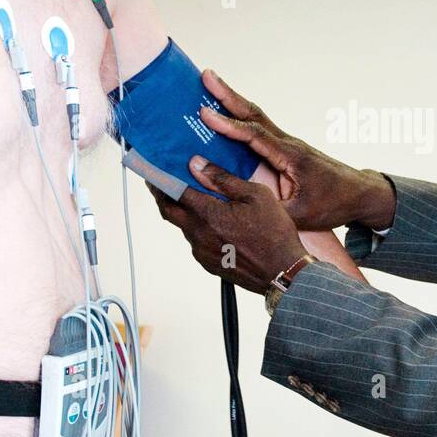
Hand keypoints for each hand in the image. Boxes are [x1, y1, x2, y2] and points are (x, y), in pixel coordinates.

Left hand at [150, 157, 307, 292]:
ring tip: (196, 200)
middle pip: (169, 211)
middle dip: (162, 195)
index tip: (154, 170)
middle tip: (162, 183)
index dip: (160, 178)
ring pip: (183, 226)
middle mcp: (199, 235)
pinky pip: (195, 241)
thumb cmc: (274, 233)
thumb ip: (222, 179)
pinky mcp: (208, 263)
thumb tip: (196, 164)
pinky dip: (197, 228)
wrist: (283, 272)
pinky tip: (213, 222)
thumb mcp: (255, 195)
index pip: (172, 192)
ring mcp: (202, 251)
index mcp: (208, 214)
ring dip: (184, 212)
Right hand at [196, 70, 395, 231]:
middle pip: (254, 114)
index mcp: (291, 156)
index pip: (255, 135)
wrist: (359, 195)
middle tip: (205, 75)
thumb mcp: (299, 215)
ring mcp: (286, 144)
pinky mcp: (285, 149)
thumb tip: (234, 204)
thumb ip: (267, 209)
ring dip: (232, 101)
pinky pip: (258, 130)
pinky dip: (239, 118)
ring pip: (255, 118)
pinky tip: (224, 115)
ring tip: (208, 85)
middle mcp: (287, 144)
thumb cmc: (333, 204)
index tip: (205, 113)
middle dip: (228, 95)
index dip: (229, 125)